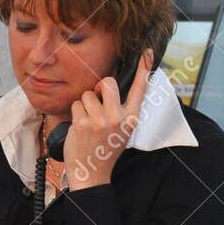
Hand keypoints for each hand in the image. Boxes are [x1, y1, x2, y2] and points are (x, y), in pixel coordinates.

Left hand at [64, 49, 152, 188]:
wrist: (92, 172)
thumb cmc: (105, 147)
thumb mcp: (121, 129)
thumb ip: (120, 109)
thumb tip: (109, 85)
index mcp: (131, 118)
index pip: (140, 89)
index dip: (144, 69)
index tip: (148, 52)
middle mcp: (118, 117)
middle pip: (108, 82)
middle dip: (99, 87)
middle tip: (98, 101)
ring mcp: (100, 120)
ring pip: (88, 94)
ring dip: (85, 104)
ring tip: (88, 121)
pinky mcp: (83, 123)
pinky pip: (76, 104)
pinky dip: (75, 112)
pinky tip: (80, 126)